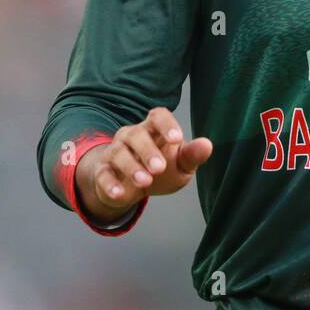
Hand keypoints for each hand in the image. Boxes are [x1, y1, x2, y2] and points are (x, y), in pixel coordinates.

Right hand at [77, 107, 212, 220]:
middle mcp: (131, 136)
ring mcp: (115, 152)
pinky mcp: (102, 172)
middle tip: (160, 168)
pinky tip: (120, 194)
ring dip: (131, 167)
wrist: (132, 188)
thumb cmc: (161, 170)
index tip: (176, 139)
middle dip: (147, 150)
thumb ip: (192, 155)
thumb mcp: (180, 165)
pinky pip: (103, 174)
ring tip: (146, 181)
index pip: (158, 116)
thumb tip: (207, 145)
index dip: (166, 125)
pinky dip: (110, 184)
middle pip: (136, 134)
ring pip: (118, 153)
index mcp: (153, 129)